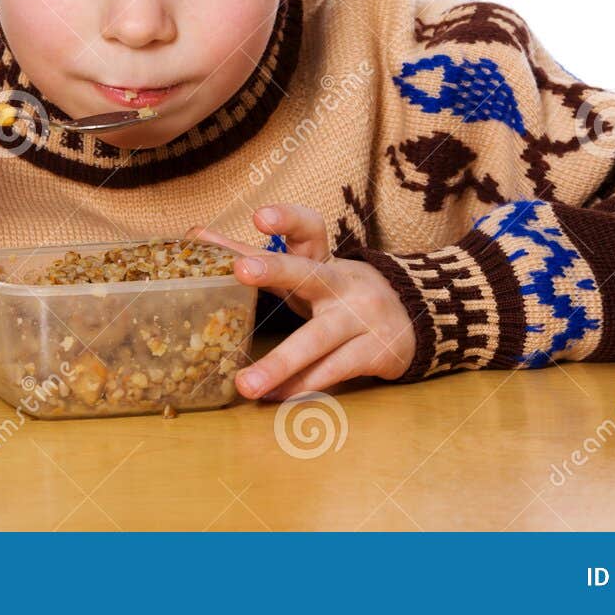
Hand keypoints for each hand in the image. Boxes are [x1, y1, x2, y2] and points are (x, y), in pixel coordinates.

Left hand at [186, 204, 415, 398]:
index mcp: (324, 258)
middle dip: (275, 269)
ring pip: (316, 339)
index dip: (286, 219)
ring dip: (279, 363)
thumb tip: (196, 235)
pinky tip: (274, 397)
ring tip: (244, 384)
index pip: (309, 228)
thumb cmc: (341, 292)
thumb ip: (258, 258)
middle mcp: (342, 282)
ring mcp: (361, 317)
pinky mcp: (374, 352)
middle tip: (241, 269)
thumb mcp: (310, 272)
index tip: (258, 216)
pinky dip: (301, 386)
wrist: (418, 317)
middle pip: (308, 274)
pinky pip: (332, 371)